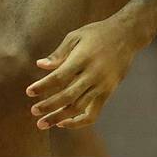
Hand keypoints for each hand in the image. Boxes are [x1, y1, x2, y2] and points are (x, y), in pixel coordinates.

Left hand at [26, 16, 144, 128]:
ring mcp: (102, 85)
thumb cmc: (97, 33)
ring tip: (43, 123)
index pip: (59, 77)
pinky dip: (79, 122)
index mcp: (82, 58)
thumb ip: (59, 53)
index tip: (29, 92)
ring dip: (59, 118)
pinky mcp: (108, 92)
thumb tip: (40, 65)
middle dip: (48, 106)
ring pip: (78, 108)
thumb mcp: (76, 36)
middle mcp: (93, 74)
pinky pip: (93, 113)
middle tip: (34, 112)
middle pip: (67, 96)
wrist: (126, 35)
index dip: (43, 86)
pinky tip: (65, 122)